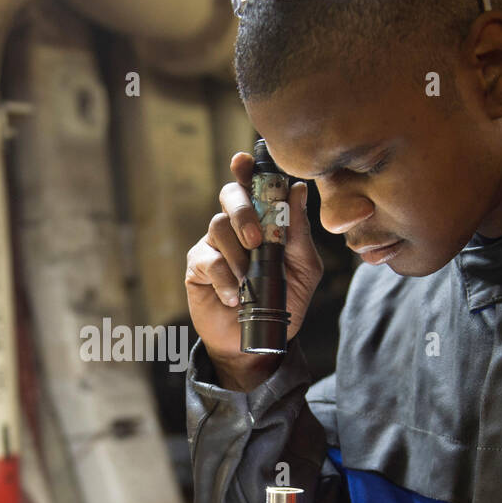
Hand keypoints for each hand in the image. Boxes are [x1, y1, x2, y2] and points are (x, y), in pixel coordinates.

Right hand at [185, 150, 322, 389]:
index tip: (243, 160)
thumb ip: (299, 232)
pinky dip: (226, 279)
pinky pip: (209, 260)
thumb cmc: (283, 302)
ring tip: (250, 283)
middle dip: (243, 211)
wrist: (258, 342)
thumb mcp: (304, 269)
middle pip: (230, 196)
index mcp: (263, 221)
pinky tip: (236, 297)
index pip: (253, 186)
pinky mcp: (198, 267)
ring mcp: (214, 245)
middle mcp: (236, 227)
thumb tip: (298, 190)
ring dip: (239, 256)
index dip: (246, 169)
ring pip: (218, 227)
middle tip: (257, 240)